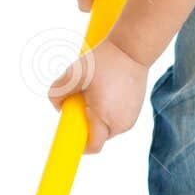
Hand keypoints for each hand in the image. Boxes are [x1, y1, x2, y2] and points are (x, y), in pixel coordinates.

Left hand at [48, 37, 148, 153]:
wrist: (132, 48)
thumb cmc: (104, 60)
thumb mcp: (74, 74)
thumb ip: (57, 92)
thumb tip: (58, 107)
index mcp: (105, 118)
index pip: (92, 146)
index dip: (79, 144)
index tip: (70, 135)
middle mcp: (121, 123)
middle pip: (98, 136)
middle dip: (86, 124)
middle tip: (81, 101)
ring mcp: (131, 117)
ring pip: (107, 126)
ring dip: (98, 116)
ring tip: (97, 91)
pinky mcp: (136, 109)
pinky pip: (117, 117)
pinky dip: (108, 109)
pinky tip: (108, 89)